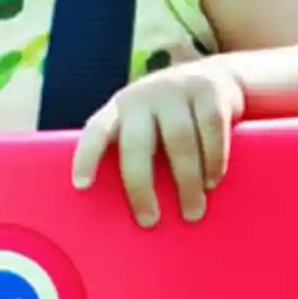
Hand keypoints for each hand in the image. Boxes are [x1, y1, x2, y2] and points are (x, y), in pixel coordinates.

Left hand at [71, 58, 244, 227]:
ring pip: (179, 140)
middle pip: (137, 144)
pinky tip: (212, 182)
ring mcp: (176, 89)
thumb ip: (135, 151)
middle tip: (149, 222)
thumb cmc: (171, 117)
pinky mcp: (209, 89)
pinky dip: (213, 161)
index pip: (95, 131)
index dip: (86, 157)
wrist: (216, 76)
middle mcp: (143, 96)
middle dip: (140, 186)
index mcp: (120, 109)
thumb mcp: (146, 124)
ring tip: (192, 211)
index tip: (81, 186)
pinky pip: (211, 130)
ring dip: (187, 181)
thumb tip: (135, 210)